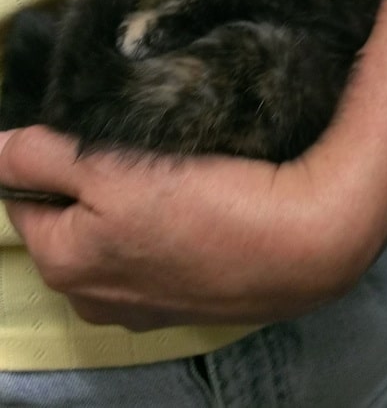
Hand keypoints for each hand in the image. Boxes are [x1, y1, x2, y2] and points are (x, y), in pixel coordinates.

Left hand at [0, 124, 383, 330]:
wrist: (304, 243)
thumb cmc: (203, 202)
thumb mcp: (109, 169)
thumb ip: (39, 155)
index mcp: (63, 263)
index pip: (24, 195)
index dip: (49, 156)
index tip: (91, 131)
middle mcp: (93, 299)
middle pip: (70, 220)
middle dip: (89, 183)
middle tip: (136, 145)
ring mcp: (143, 309)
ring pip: (113, 239)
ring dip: (127, 206)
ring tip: (169, 173)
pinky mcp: (186, 305)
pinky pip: (154, 256)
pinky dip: (163, 230)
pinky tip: (196, 207)